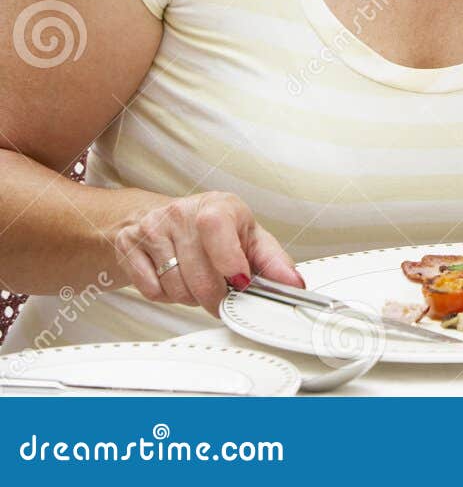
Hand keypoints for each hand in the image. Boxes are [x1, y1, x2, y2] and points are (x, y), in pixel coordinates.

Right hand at [111, 191, 301, 313]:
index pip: (217, 228)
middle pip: (199, 275)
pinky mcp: (128, 243)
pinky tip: (174, 278)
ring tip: (197, 280)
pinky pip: (151, 290)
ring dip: (191, 297)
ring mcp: (153, 227)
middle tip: (222, 294)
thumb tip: (294, 284)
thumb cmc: (216, 229)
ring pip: (176, 288)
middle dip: (215, 296)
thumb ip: (274, 261)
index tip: (239, 281)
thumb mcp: (250, 237)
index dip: (229, 262)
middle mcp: (183, 212)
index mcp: (219, 206)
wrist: (168, 218)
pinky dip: (166, 295)